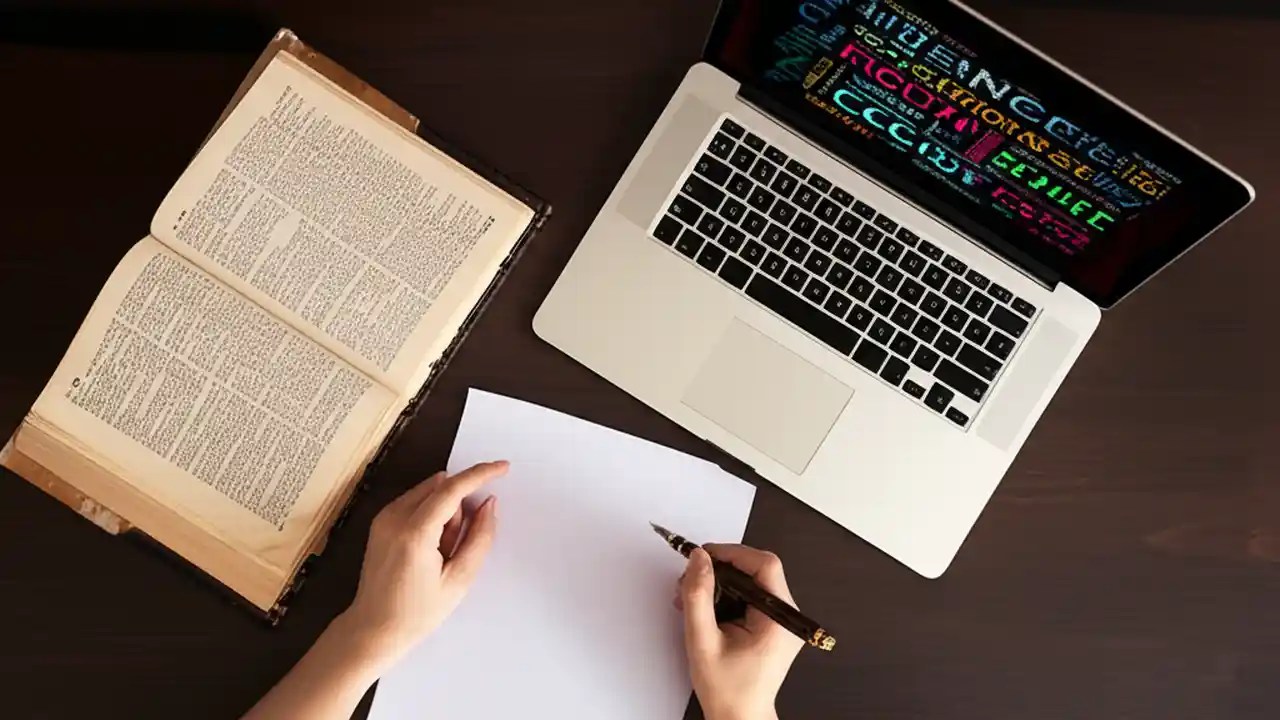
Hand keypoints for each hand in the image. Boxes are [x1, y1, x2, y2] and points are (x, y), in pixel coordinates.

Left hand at [334, 461, 507, 672]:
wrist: (373, 629)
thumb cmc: (416, 613)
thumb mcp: (459, 581)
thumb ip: (480, 538)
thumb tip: (489, 504)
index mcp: (414, 534)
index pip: (452, 489)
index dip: (480, 474)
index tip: (503, 467)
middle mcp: (394, 518)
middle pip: (441, 488)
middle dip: (459, 508)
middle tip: (454, 547)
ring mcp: (383, 518)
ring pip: (429, 492)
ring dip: (444, 512)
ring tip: (439, 552)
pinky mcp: (380, 521)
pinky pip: (416, 502)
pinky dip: (430, 516)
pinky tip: (427, 547)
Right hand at [678, 545, 803, 719]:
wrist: (739, 718)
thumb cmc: (727, 690)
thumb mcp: (702, 640)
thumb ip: (698, 596)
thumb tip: (699, 559)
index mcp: (779, 620)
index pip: (764, 565)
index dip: (733, 553)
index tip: (705, 555)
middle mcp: (788, 618)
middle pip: (759, 570)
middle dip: (721, 568)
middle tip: (692, 576)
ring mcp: (783, 622)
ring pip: (753, 581)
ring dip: (721, 582)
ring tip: (692, 596)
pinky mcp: (773, 626)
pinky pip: (752, 597)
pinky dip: (727, 595)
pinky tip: (706, 607)